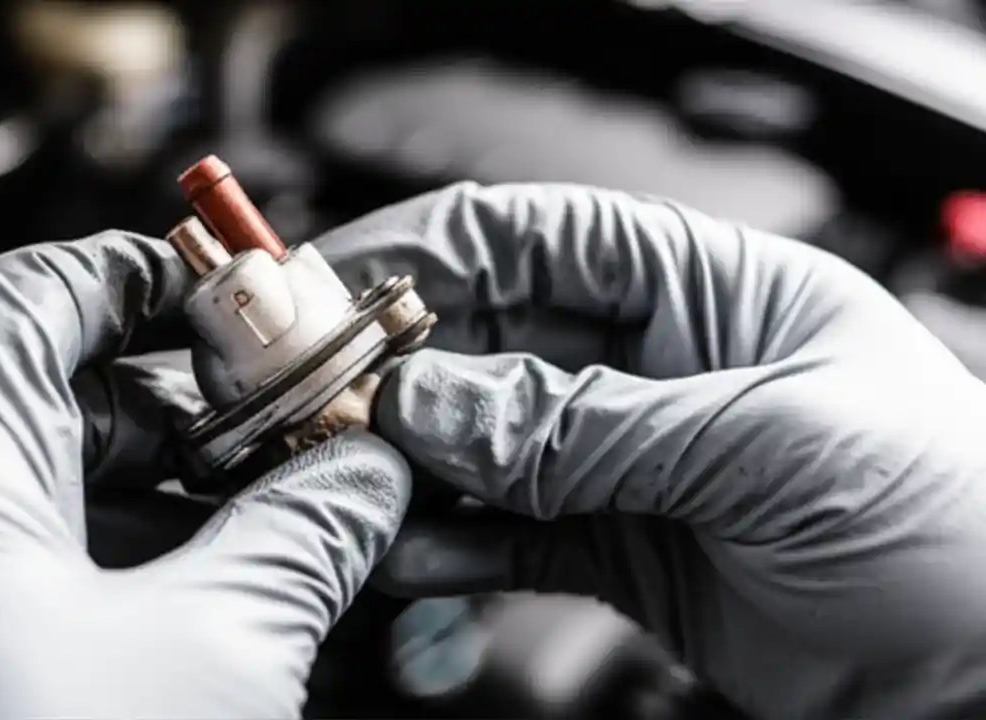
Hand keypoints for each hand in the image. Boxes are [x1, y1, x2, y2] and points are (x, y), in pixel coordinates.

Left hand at [0, 232, 411, 718]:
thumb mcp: (217, 654)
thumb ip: (306, 535)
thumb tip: (373, 471)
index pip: (39, 298)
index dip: (157, 283)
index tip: (252, 301)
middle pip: (65, 397)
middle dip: (202, 411)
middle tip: (312, 428)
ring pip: (66, 495)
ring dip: (189, 499)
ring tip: (300, 516)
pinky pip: (49, 577)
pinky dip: (146, 567)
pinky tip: (242, 587)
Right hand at [314, 183, 985, 718]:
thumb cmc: (957, 525)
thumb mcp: (763, 445)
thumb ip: (587, 426)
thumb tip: (441, 403)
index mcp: (712, 293)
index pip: (544, 238)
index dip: (434, 249)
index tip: (339, 281)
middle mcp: (661, 368)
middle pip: (496, 341)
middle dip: (403, 368)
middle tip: (321, 402)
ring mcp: (636, 464)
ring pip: (489, 445)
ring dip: (412, 462)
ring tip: (346, 481)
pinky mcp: (626, 553)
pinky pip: (513, 537)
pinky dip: (453, 546)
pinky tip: (406, 553)